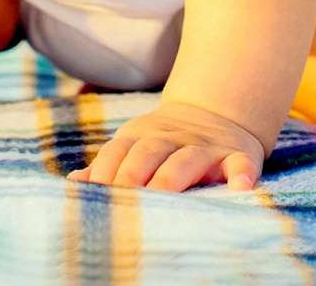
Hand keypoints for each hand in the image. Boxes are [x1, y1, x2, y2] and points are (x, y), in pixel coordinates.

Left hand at [66, 100, 263, 192]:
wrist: (216, 113)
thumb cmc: (164, 142)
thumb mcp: (134, 144)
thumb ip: (107, 165)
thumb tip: (73, 185)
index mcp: (142, 135)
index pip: (119, 151)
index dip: (106, 172)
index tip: (94, 196)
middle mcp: (172, 137)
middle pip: (148, 153)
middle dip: (133, 176)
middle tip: (122, 202)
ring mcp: (205, 145)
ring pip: (187, 159)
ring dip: (173, 178)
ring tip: (163, 198)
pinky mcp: (236, 155)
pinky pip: (240, 164)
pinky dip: (241, 175)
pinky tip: (241, 189)